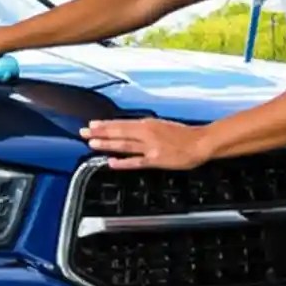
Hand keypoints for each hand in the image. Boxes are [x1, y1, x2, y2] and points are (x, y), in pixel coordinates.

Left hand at [79, 118, 212, 169]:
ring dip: (107, 144)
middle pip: (118, 132)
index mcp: (148, 124)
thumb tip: (130, 129)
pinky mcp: (156, 160)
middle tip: (84, 132)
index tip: (91, 124)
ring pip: (124, 145)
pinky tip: (111, 162)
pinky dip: (123, 162)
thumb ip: (146, 128)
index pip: (121, 123)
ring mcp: (150, 147)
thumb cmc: (184, 135)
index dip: (105, 124)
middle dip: (100, 133)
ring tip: (92, 144)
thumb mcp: (162, 125)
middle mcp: (146, 133)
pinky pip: (136, 162)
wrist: (201, 143)